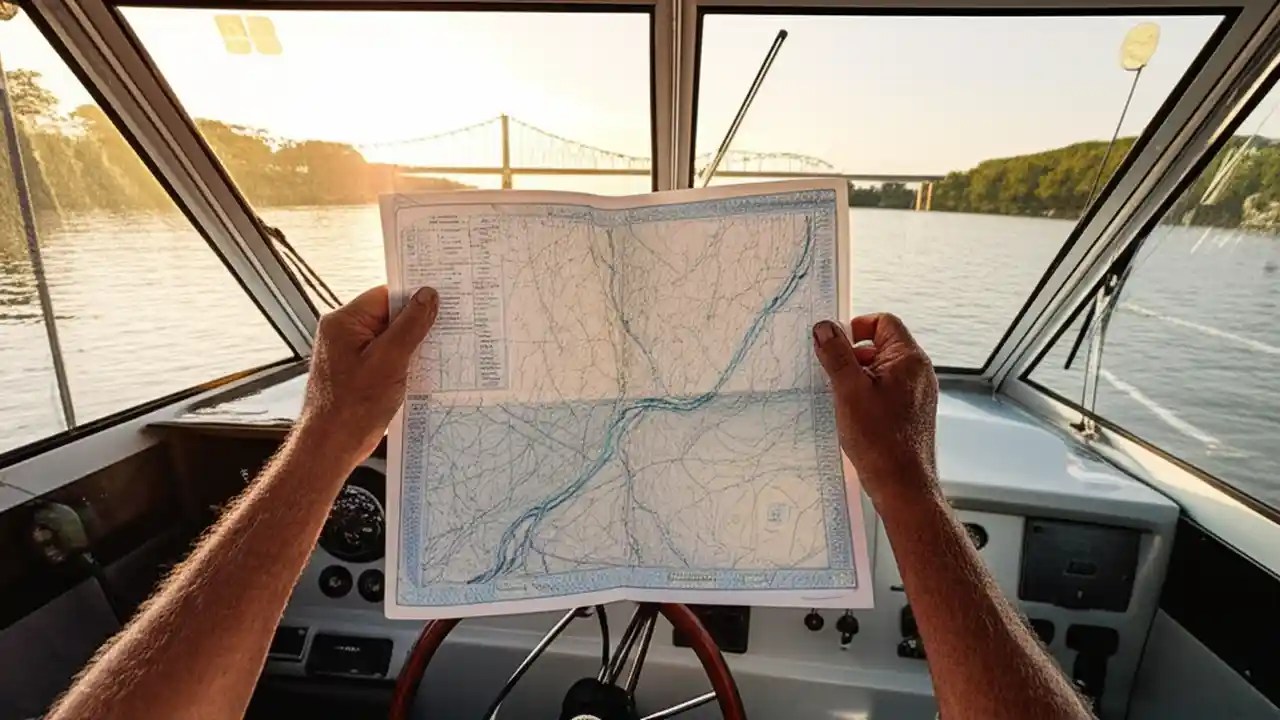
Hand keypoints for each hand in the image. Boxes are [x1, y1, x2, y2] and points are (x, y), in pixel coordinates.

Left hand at [300, 285, 438, 461]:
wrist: (331, 445)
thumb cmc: (352, 406)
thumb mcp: (390, 360)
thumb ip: (410, 325)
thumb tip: (427, 296)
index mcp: (344, 322)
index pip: (386, 295)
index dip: (413, 299)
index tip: (439, 304)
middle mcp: (343, 333)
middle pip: (388, 315)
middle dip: (414, 326)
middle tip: (440, 333)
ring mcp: (349, 352)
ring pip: (388, 337)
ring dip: (409, 348)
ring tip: (427, 360)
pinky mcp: (356, 371)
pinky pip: (384, 356)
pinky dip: (401, 363)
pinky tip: (415, 374)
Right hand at [811, 314, 938, 504]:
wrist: (902, 485)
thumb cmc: (881, 441)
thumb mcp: (849, 391)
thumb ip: (836, 354)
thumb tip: (824, 327)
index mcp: (909, 359)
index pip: (884, 321)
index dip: (856, 327)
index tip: (835, 345)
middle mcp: (918, 372)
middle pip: (881, 344)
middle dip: (853, 356)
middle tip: (834, 377)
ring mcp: (917, 392)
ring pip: (881, 369)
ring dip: (858, 377)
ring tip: (843, 400)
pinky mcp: (911, 410)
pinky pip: (885, 389)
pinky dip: (867, 394)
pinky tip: (853, 414)